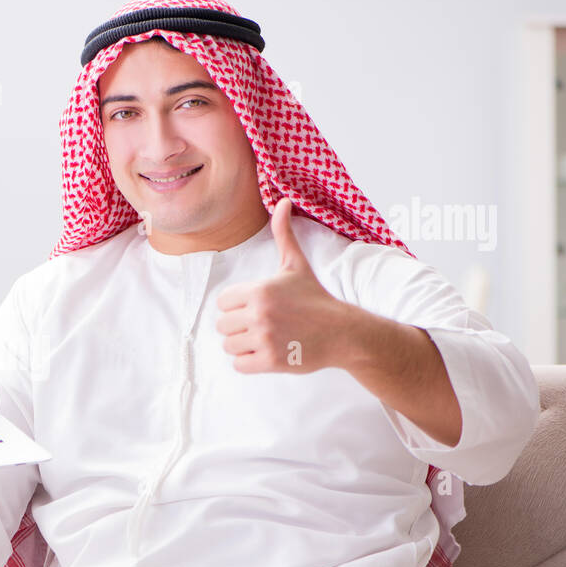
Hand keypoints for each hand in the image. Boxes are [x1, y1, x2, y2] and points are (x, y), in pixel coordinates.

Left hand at [213, 198, 353, 373]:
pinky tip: (267, 353)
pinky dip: (249, 362)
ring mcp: (264, 338)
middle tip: (262, 325)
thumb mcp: (296, 265)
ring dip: (243, 345)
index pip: (223, 303)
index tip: (257, 308)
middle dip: (239, 327)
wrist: (342, 332)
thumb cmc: (315, 298)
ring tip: (266, 339)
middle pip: (223, 325)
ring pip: (229, 346)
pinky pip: (239, 365)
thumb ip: (283, 234)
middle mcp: (259, 314)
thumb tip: (282, 201)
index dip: (237, 306)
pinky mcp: (270, 361)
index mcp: (259, 290)